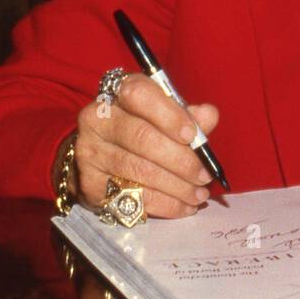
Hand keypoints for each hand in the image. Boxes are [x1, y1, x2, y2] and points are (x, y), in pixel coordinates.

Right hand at [72, 75, 219, 218]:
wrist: (101, 158)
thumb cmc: (142, 130)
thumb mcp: (164, 116)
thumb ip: (188, 116)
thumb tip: (209, 116)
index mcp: (118, 92)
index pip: (139, 94)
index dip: (168, 114)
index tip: (192, 135)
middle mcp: (97, 119)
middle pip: (142, 138)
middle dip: (181, 160)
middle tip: (204, 175)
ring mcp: (90, 152)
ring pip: (140, 171)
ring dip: (177, 187)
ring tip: (200, 195)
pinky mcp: (90, 184)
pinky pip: (135, 196)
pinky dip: (166, 204)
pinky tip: (185, 206)